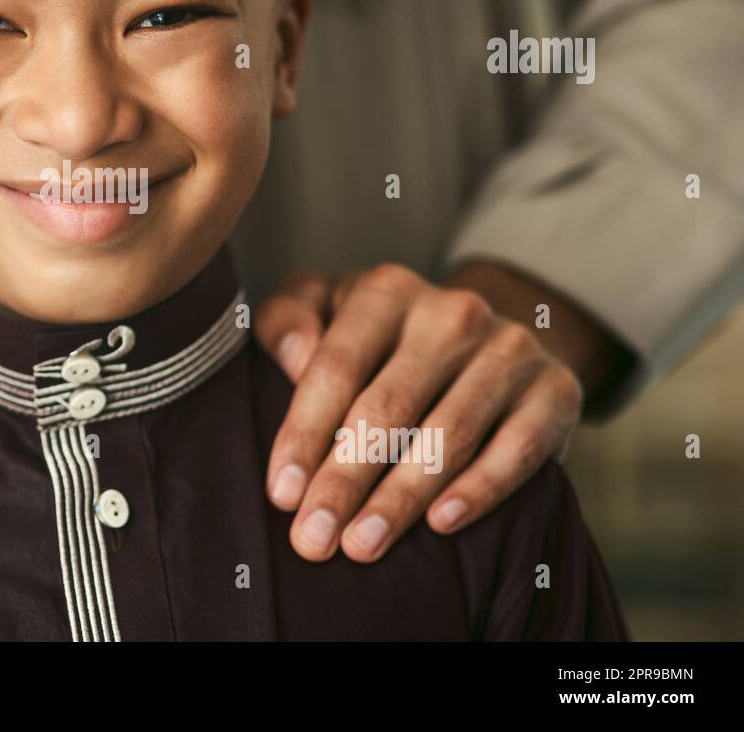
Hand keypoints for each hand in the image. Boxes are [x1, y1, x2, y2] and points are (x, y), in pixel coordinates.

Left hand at [255, 262, 587, 562]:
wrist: (480, 344)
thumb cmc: (375, 341)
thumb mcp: (321, 311)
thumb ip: (287, 319)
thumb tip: (294, 354)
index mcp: (387, 291)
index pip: (336, 367)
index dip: (303, 433)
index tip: (281, 494)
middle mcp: (453, 312)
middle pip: (388, 407)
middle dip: (344, 481)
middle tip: (314, 539)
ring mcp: (510, 348)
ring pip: (449, 435)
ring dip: (400, 498)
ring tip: (362, 545)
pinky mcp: (557, 389)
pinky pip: (518, 448)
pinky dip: (480, 489)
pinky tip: (440, 525)